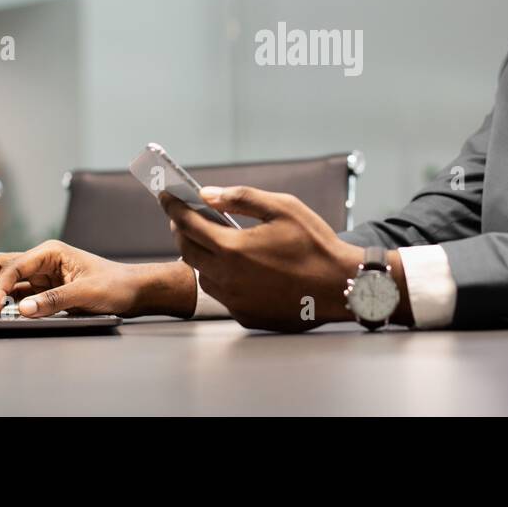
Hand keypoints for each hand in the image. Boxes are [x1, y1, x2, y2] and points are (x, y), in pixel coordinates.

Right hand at [0, 240, 193, 318]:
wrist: (133, 291)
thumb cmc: (115, 285)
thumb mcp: (86, 293)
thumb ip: (54, 301)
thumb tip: (23, 309)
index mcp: (50, 252)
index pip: (13, 266)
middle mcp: (42, 260)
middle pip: (0, 267)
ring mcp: (41, 275)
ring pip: (5, 280)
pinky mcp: (44, 289)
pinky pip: (17, 294)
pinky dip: (5, 303)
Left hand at [160, 186, 390, 331]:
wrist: (340, 286)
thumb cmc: (315, 244)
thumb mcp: (282, 208)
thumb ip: (241, 199)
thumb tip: (207, 194)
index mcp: (233, 249)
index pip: (188, 224)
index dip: (174, 207)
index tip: (167, 197)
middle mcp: (228, 278)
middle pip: (187, 250)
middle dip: (181, 230)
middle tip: (184, 216)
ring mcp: (235, 300)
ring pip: (202, 274)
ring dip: (200, 255)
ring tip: (211, 240)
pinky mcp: (245, 315)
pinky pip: (221, 292)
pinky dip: (220, 276)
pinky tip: (234, 265)